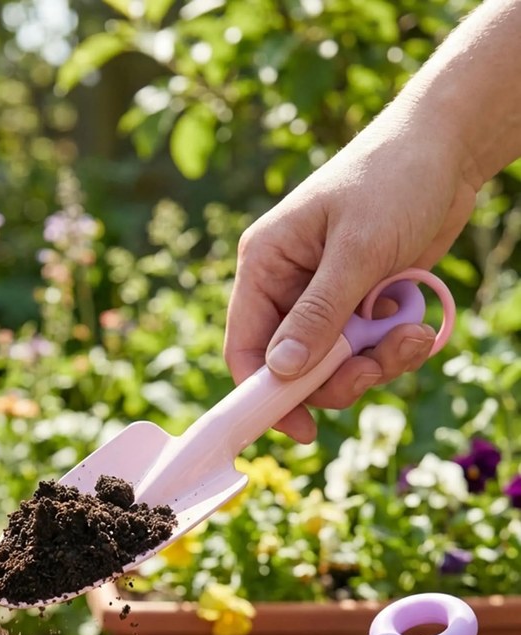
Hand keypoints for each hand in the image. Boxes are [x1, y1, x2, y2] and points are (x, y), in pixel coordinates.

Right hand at [223, 116, 478, 441]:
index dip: (264, 393)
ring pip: (336, 366)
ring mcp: (326, 298)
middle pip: (294, 367)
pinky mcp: (362, 304)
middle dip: (337, 379)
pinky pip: (368, 352)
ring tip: (414, 336)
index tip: (301, 429)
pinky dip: (395, 349)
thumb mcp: (357, 249)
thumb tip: (282, 372)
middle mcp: (288, 287)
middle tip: (373, 372)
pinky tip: (421, 325)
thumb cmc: (393, 180)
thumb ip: (318, 313)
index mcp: (266, 266)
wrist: (448, 148)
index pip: (245, 346)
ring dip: (376, 364)